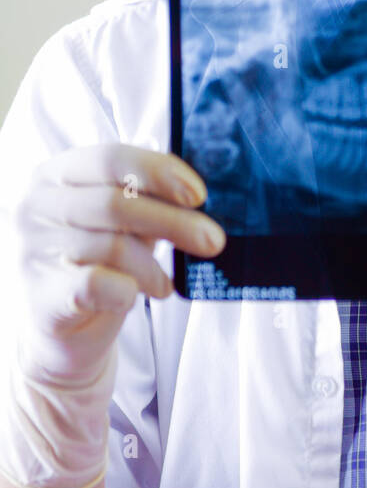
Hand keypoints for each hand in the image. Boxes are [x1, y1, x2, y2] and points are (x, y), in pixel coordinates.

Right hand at [13, 143, 224, 386]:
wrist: (63, 328)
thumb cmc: (97, 261)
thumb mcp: (120, 221)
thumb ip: (146, 198)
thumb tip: (195, 192)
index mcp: (56, 174)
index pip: (110, 158)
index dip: (159, 172)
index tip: (199, 195)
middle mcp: (37, 207)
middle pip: (115, 203)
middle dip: (173, 221)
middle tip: (213, 240)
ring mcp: (33, 250)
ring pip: (112, 246)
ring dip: (152, 267)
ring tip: (164, 283)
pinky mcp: (41, 294)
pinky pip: (97, 285)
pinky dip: (127, 291)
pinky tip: (135, 297)